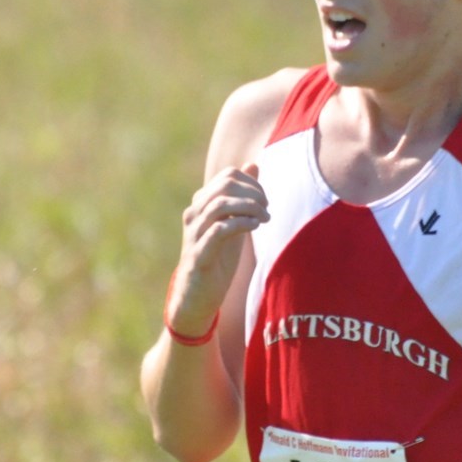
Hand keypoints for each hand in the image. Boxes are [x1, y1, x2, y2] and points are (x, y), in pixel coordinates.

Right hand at [168, 164, 268, 334]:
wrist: (197, 296)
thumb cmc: (217, 258)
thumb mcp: (233, 222)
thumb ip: (242, 196)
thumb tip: (253, 165)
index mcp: (201, 204)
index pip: (228, 176)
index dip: (252, 183)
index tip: (265, 201)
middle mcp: (194, 214)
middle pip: (225, 185)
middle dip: (253, 193)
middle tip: (266, 209)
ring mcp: (194, 233)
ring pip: (221, 205)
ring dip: (250, 208)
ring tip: (264, 218)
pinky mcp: (199, 254)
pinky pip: (219, 230)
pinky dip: (241, 224)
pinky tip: (254, 227)